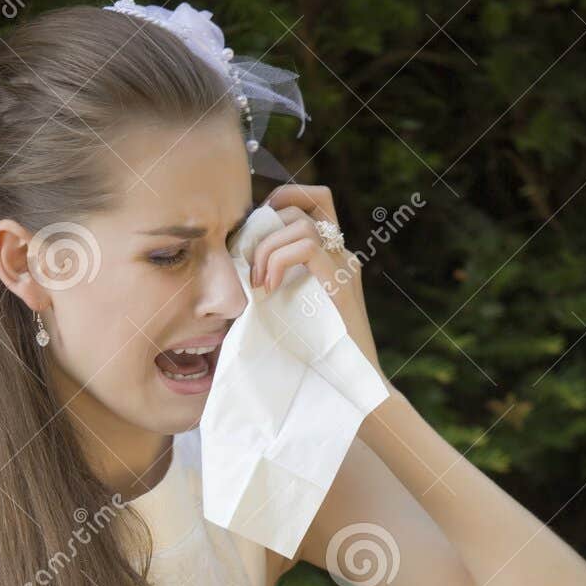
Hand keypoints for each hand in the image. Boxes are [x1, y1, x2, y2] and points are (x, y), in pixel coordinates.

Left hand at [250, 182, 381, 371]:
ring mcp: (344, 266)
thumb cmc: (314, 356)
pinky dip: (279, 261)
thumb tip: (234, 269)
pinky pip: (308, 247)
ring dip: (268, 248)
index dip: (280, 201)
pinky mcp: (341, 283)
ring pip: (302, 224)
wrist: (351, 384)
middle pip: (305, 205)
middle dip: (266, 224)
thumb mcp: (286, 308)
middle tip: (249, 261)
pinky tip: (269, 288)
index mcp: (331, 256)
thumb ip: (273, 283)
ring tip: (257, 281)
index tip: (253, 233)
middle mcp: (341, 254)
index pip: (313, 201)